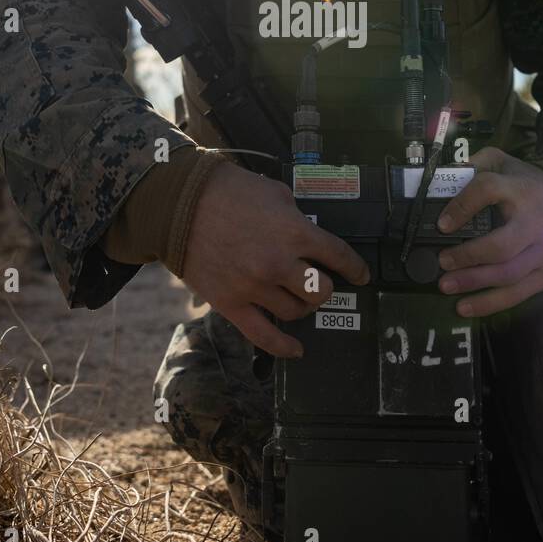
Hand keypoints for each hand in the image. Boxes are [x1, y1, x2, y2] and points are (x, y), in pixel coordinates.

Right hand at [183, 161, 369, 357]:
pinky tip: (297, 350)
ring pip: (296, 312)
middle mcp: (280, 264)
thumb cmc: (230, 191)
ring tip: (300, 300)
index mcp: (296, 233)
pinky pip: (264, 335)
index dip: (355, 268)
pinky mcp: (232, 304)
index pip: (339, 257)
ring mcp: (255, 288)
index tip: (361, 274)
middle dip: (325, 287)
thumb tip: (306, 236)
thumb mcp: (275, 193)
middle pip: (321, 291)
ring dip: (303, 307)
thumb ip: (296, 217)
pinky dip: (284, 347)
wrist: (181, 205)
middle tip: (319, 282)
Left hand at [436, 147, 542, 317]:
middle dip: (468, 256)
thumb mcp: (505, 164)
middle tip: (442, 261)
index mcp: (520, 189)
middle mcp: (536, 222)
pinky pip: (517, 294)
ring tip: (445, 285)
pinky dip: (489, 303)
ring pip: (508, 274)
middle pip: (501, 246)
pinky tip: (464, 307)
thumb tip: (442, 177)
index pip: (488, 191)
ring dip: (474, 283)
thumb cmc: (528, 186)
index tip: (442, 224)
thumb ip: (476, 164)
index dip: (462, 206)